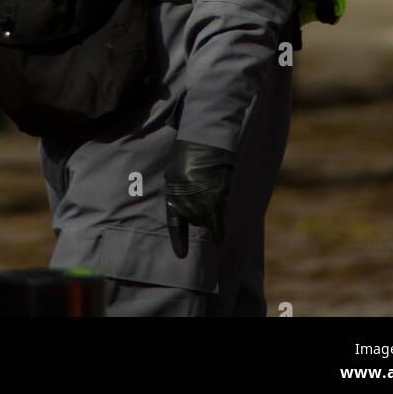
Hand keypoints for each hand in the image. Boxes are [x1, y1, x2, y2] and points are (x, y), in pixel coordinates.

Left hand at [164, 139, 235, 257]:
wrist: (203, 139)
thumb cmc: (188, 153)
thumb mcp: (176, 174)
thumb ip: (181, 194)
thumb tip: (190, 211)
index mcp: (172, 196)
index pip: (175, 225)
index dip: (179, 241)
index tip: (181, 255)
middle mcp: (185, 202)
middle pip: (196, 221)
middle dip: (200, 216)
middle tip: (204, 199)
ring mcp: (201, 201)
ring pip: (208, 222)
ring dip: (212, 220)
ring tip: (214, 208)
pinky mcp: (217, 198)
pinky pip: (219, 222)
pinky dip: (220, 230)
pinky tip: (220, 234)